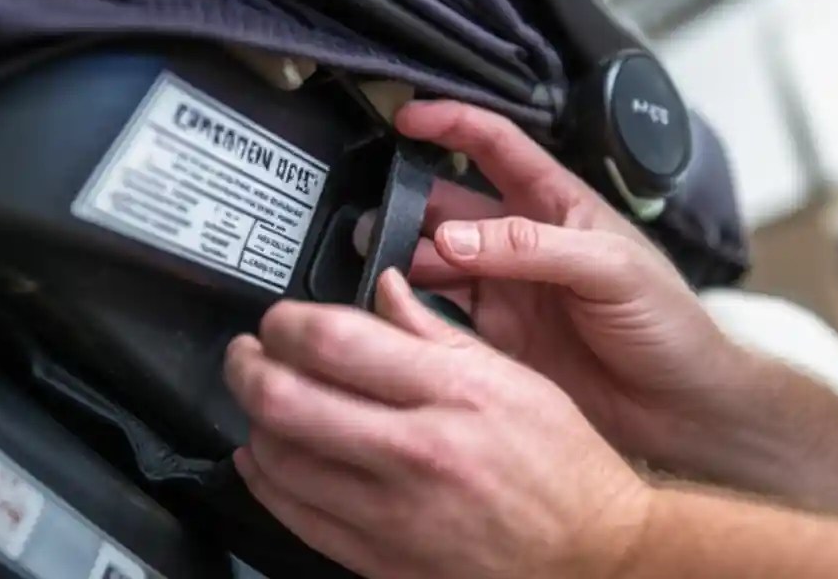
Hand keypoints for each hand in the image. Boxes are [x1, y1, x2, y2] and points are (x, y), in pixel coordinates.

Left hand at [224, 271, 652, 578]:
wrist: (592, 556)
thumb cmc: (562, 463)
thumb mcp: (513, 377)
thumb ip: (436, 332)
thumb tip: (383, 287)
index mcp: (452, 393)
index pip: (334, 341)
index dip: (285, 321)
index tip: (279, 320)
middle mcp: (416, 452)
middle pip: (286, 399)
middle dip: (246, 366)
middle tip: (245, 352)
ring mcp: (394, 514)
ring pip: (279, 458)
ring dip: (254, 421)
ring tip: (261, 400)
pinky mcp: (381, 559)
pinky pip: (294, 515)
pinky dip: (265, 479)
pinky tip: (265, 457)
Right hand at [387, 101, 755, 469]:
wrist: (681, 409)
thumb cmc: (669, 324)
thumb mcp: (610, 268)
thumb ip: (530, 247)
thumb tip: (453, 237)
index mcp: (557, 204)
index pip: (495, 146)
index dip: (452, 124)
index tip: (406, 117)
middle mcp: (523, 240)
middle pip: (450, 204)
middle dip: (409, 201)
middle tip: (373, 219)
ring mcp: (506, 289)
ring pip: (436, 259)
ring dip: (403, 258)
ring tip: (376, 266)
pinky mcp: (495, 337)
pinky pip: (441, 313)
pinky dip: (412, 308)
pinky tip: (392, 307)